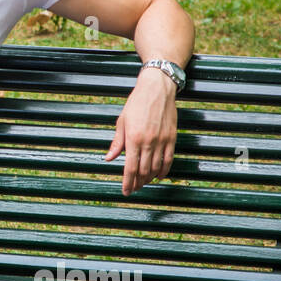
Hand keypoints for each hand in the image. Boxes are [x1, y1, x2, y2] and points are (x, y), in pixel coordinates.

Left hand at [103, 67, 177, 195]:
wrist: (157, 89)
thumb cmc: (136, 103)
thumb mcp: (122, 122)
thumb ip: (117, 142)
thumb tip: (109, 158)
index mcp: (133, 138)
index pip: (130, 168)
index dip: (127, 182)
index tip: (125, 191)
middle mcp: (148, 142)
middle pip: (143, 171)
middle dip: (137, 183)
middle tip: (133, 190)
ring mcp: (162, 141)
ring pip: (156, 168)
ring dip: (149, 179)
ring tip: (143, 184)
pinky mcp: (172, 138)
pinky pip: (168, 160)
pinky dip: (164, 171)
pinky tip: (158, 176)